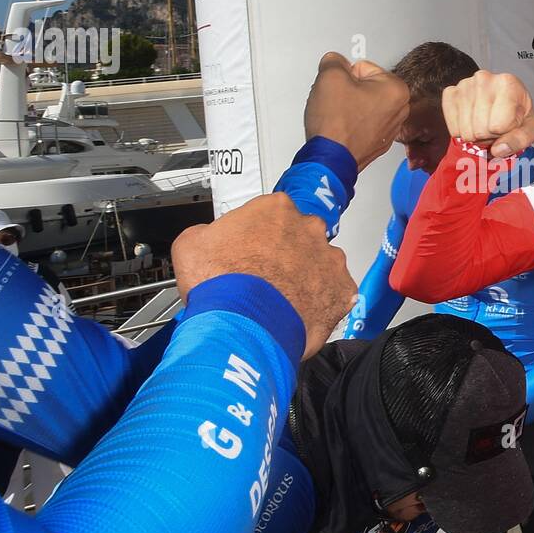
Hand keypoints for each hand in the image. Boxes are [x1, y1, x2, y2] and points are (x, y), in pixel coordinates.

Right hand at [172, 193, 356, 359]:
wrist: (244, 323)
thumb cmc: (220, 283)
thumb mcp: (191, 244)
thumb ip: (208, 234)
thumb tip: (207, 239)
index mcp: (275, 209)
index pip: (270, 215)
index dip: (258, 236)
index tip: (250, 251)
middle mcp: (308, 227)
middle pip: (299, 236)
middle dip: (285, 254)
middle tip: (265, 277)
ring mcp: (329, 258)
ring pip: (320, 264)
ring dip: (305, 278)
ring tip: (281, 300)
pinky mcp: (342, 290)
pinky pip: (335, 294)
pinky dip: (321, 303)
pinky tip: (299, 314)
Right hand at [304, 52, 409, 170]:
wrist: (330, 159)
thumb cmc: (336, 124)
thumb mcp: (330, 77)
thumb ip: (334, 61)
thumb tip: (335, 62)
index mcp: (396, 89)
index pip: (364, 67)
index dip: (346, 75)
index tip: (340, 87)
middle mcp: (400, 110)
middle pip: (367, 86)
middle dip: (350, 90)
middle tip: (338, 102)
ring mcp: (391, 129)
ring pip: (365, 105)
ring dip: (351, 106)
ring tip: (340, 116)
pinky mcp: (380, 143)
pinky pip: (365, 123)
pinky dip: (354, 123)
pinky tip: (342, 128)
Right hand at [442, 71, 533, 157]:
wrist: (503, 104)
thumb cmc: (519, 114)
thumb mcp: (532, 128)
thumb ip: (521, 139)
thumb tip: (498, 149)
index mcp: (508, 83)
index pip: (498, 125)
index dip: (504, 132)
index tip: (509, 124)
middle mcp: (483, 78)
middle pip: (480, 130)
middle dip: (489, 135)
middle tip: (496, 126)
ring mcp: (464, 85)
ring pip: (465, 131)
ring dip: (475, 134)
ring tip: (485, 123)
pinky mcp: (450, 93)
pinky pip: (452, 127)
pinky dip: (461, 131)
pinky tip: (472, 121)